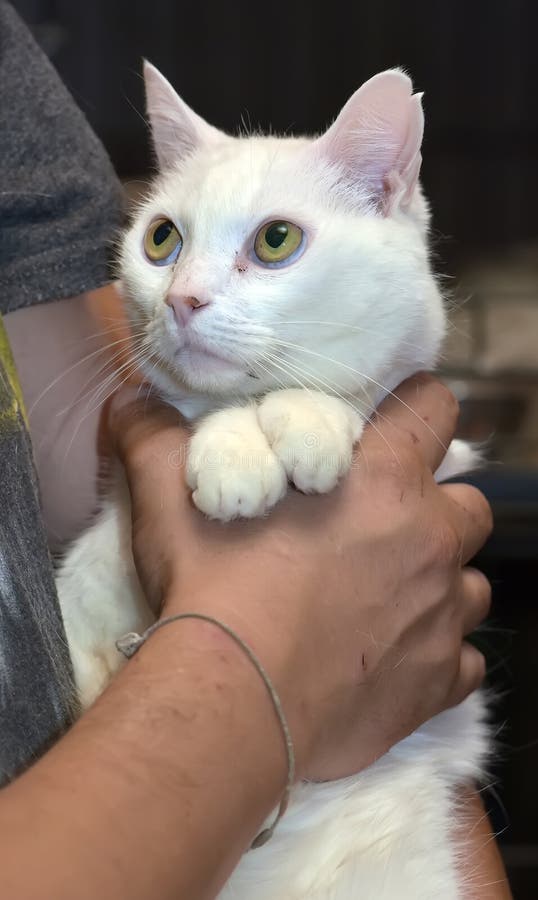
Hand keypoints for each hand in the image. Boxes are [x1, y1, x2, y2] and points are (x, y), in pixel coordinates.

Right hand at [109, 375, 491, 780]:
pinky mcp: (438, 682)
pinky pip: (463, 662)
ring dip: (441, 587)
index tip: (393, 429)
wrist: (233, 702)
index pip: (435, 407)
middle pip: (469, 505)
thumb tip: (130, 401)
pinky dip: (439, 658)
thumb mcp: (172, 500)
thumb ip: (156, 438)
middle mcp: (431, 541)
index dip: (418, 409)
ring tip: (388, 603)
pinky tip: (393, 663)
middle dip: (436, 513)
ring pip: (472, 585)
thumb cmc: (212, 588)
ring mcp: (442, 615)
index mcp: (383, 481)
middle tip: (381, 532)